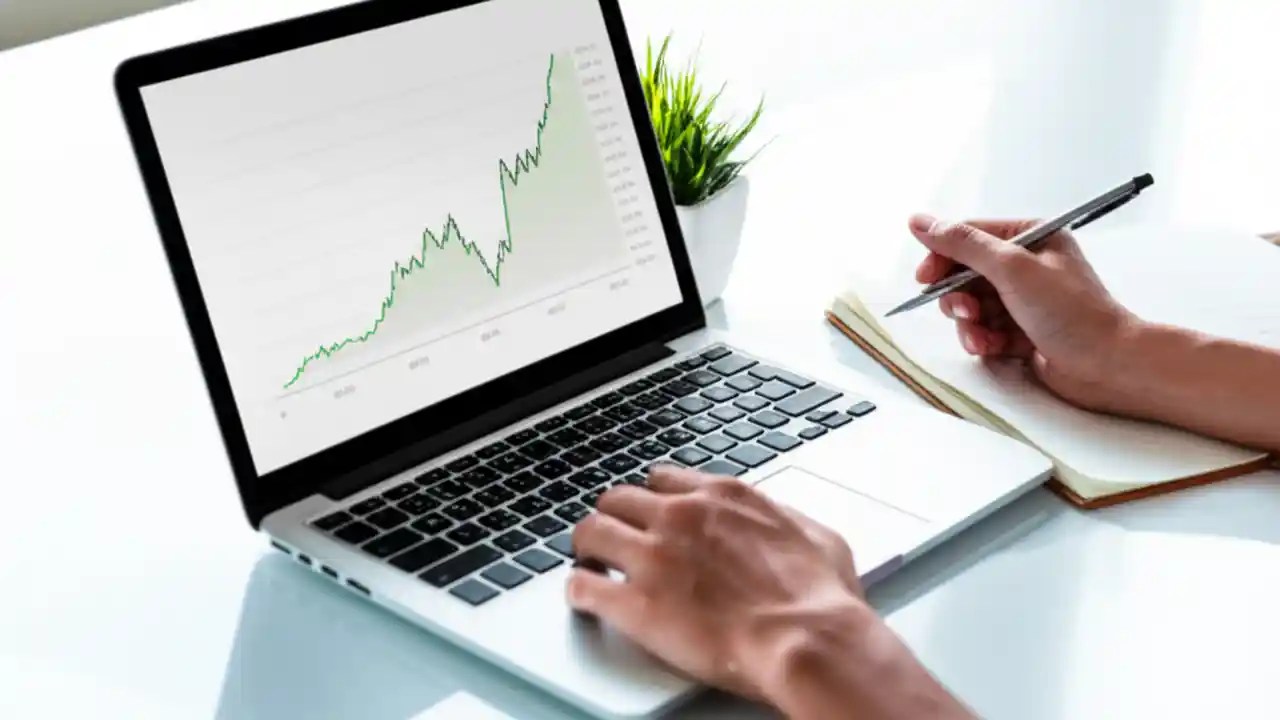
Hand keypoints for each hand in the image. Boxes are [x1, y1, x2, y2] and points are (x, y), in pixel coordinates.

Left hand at [567, 466, 865, 700]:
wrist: (807, 641)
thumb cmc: (821, 598)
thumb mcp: (817, 536)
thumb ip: (784, 519)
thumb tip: (782, 520)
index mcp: (721, 497)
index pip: (663, 479)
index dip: (653, 498)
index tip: (650, 512)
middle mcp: (680, 517)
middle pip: (618, 499)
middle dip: (615, 517)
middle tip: (614, 537)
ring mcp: (653, 558)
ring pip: (590, 532)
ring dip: (588, 548)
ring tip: (590, 563)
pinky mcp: (635, 604)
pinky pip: (583, 587)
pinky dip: (579, 591)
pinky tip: (583, 597)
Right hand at [908, 215, 1142, 411]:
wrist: (1108, 365)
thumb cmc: (1072, 312)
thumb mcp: (1012, 268)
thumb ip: (963, 244)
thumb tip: (919, 221)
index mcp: (1030, 237)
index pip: (969, 236)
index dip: (943, 256)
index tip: (925, 278)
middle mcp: (1026, 265)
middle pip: (964, 274)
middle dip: (958, 296)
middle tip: (965, 311)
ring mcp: (1023, 300)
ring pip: (970, 306)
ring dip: (968, 323)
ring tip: (982, 337)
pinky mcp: (1020, 331)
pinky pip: (983, 330)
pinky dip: (982, 340)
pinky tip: (992, 348)